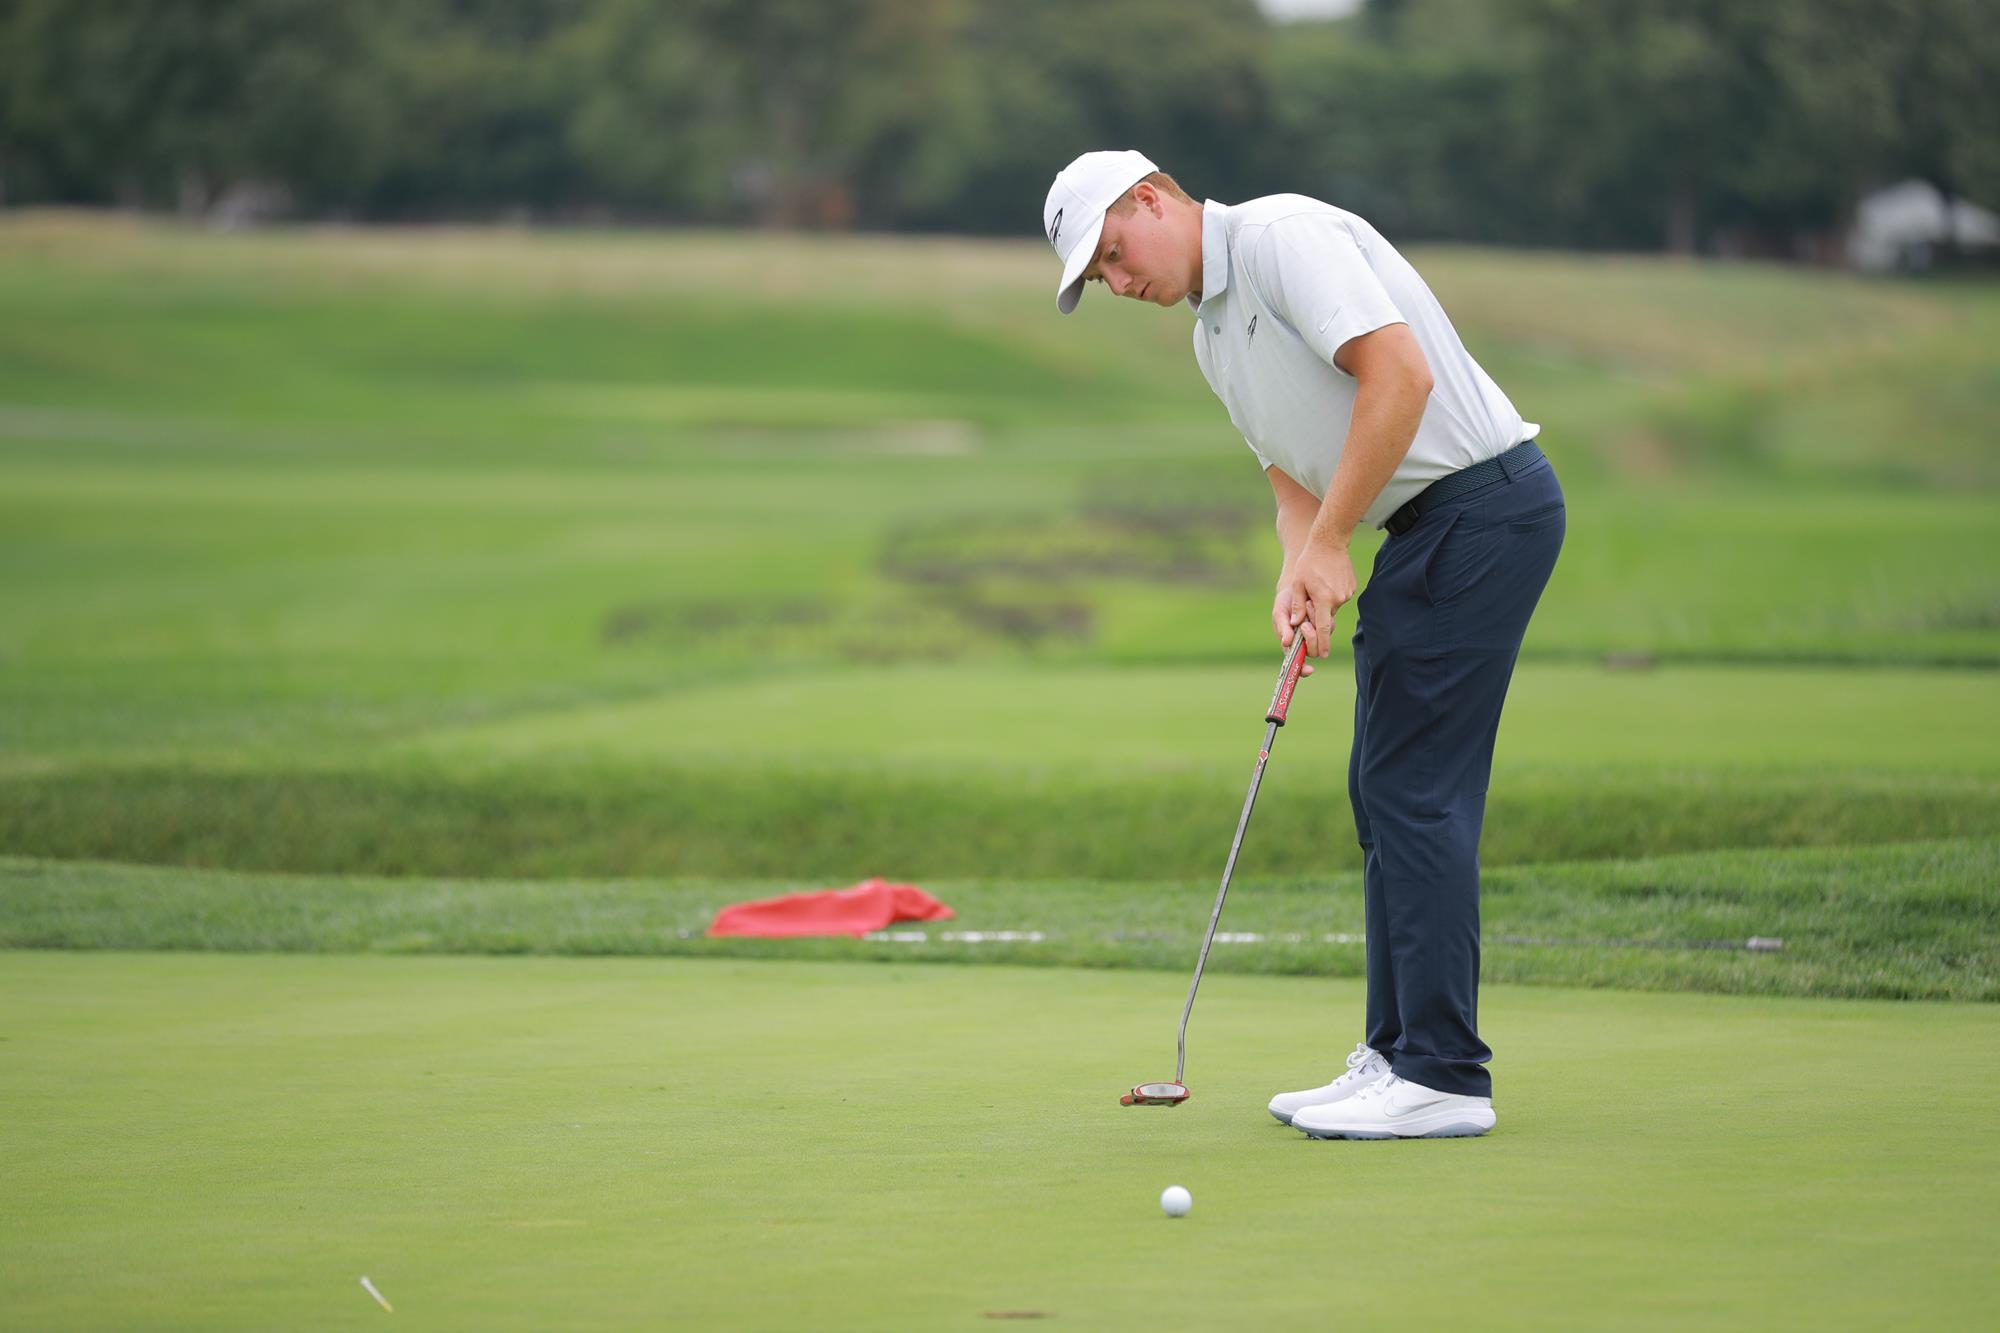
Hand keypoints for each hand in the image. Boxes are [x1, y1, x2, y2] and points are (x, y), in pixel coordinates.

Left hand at [1272, 540, 1356, 662]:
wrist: (1330, 542)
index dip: (1322, 643)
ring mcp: (1347, 594)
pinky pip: (1339, 598)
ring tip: (1317, 584)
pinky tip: (1326, 580)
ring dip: (1323, 603)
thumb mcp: (1298, 584)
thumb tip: (1296, 625)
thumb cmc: (1310, 562)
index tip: (1322, 655)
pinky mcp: (1352, 588)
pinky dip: (1331, 594)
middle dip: (1318, 616)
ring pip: (1332, 607)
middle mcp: (1338, 599)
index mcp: (1324, 599)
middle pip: (1326, 617)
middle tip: (1310, 603)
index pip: (1323, 628)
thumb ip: (1297, 606)